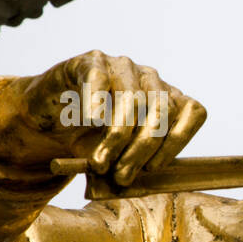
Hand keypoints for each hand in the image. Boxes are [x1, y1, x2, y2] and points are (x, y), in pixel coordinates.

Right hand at [0, 50, 206, 185]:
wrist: (51, 117)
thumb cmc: (92, 139)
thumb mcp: (120, 156)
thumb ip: (136, 164)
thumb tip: (140, 181)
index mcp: (169, 99)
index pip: (191, 112)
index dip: (179, 140)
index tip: (155, 168)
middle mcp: (152, 80)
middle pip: (162, 109)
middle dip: (142, 148)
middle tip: (122, 176)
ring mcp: (124, 67)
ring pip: (132, 98)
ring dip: (116, 136)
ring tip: (100, 163)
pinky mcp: (91, 61)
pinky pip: (99, 78)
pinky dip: (96, 101)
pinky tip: (90, 120)